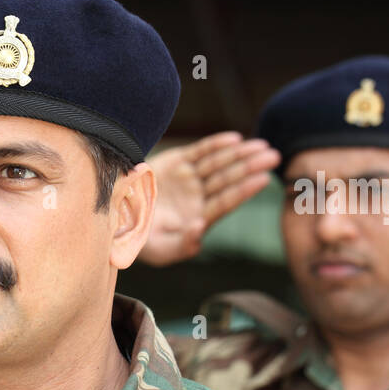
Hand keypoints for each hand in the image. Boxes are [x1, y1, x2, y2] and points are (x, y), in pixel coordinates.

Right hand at [140, 132, 279, 265]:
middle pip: (228, 179)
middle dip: (250, 167)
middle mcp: (198, 197)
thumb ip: (183, 245)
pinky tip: (235, 139)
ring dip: (240, 154)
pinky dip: (216, 145)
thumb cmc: (138, 240)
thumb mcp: (160, 250)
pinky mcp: (177, 162)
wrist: (115, 216)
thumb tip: (200, 229)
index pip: (226, 202)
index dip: (243, 190)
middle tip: (272, 156)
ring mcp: (189, 178)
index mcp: (198, 217)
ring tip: (261, 145)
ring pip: (218, 163)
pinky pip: (201, 151)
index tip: (262, 179)